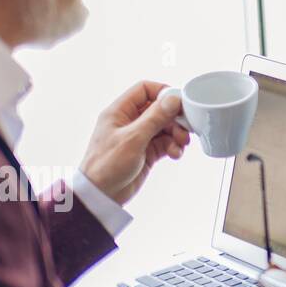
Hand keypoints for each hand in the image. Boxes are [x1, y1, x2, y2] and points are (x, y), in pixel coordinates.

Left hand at [79, 81, 189, 205]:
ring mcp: (139, 137)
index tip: (179, 103)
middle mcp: (130, 122)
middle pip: (160, 109)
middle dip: (175, 118)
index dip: (163, 92)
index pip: (144, 90)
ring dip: (177, 134)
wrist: (100, 197)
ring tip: (181, 144)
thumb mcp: (133, 139)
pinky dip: (173, 146)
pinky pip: (166, 142)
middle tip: (186, 128)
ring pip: (165, 126)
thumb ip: (155, 117)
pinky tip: (175, 154)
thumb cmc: (106, 166)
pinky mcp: (146, 152)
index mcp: (119, 112)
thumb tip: (173, 98)